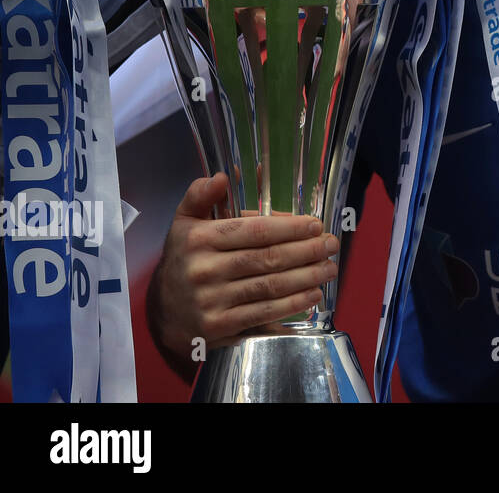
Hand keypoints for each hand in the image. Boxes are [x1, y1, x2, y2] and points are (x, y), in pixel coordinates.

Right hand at [147, 173, 337, 374]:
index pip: (254, 231)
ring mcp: (210, 301)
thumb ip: (202, 196)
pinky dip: (292, 304)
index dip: (289, 227)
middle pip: (267, 258)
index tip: (315, 224)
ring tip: (330, 267)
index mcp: (198, 239)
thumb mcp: (185, 223)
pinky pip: (263, 313)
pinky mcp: (218, 326)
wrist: (163, 312)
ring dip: (306, 277)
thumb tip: (222, 176)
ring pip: (269, 286)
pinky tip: (312, 294)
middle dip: (306, 251)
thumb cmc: (185, 259)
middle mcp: (203, 270)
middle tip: (331, 244)